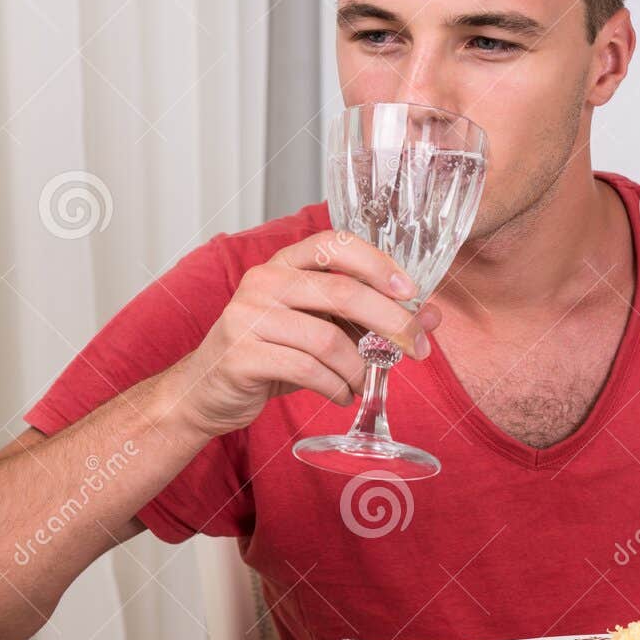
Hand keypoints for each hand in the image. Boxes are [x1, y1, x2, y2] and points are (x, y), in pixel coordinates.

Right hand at [164, 230, 440, 436]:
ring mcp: (248, 316)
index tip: (412, 293)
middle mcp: (264, 280)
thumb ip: (370, 318)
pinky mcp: (242, 354)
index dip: (378, 264)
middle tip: (417, 348)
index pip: (335, 244)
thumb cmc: (272, 353)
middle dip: (390, 322)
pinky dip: (335, 387)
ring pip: (327, 339)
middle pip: (342, 292)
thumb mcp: (323, 329)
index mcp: (285, 263)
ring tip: (362, 382)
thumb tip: (432, 317)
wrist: (207, 390)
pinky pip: (307, 370)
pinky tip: (340, 395)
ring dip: (359, 367)